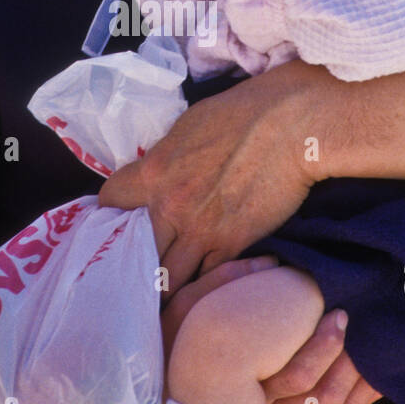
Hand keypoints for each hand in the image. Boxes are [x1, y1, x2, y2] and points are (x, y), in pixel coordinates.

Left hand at [99, 57, 325, 294]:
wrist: (294, 125)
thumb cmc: (244, 112)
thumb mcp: (189, 126)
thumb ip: (167, 158)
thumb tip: (159, 175)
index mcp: (154, 171)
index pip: (111, 201)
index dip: (112, 212)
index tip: (121, 219)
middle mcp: (170, 206)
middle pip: (135, 252)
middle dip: (135, 262)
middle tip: (141, 268)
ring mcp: (202, 230)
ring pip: (169, 277)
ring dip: (167, 283)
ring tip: (168, 291)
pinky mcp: (234, 244)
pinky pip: (208, 279)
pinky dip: (204, 284)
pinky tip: (204, 286)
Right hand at [159, 256, 381, 403]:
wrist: (174, 393)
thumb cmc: (178, 345)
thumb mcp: (189, 309)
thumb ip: (226, 283)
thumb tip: (272, 262)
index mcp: (240, 382)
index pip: (295, 377)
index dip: (323, 347)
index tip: (337, 313)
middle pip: (320, 397)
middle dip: (345, 360)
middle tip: (354, 323)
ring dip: (356, 379)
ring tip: (371, 343)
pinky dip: (357, 398)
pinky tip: (373, 374)